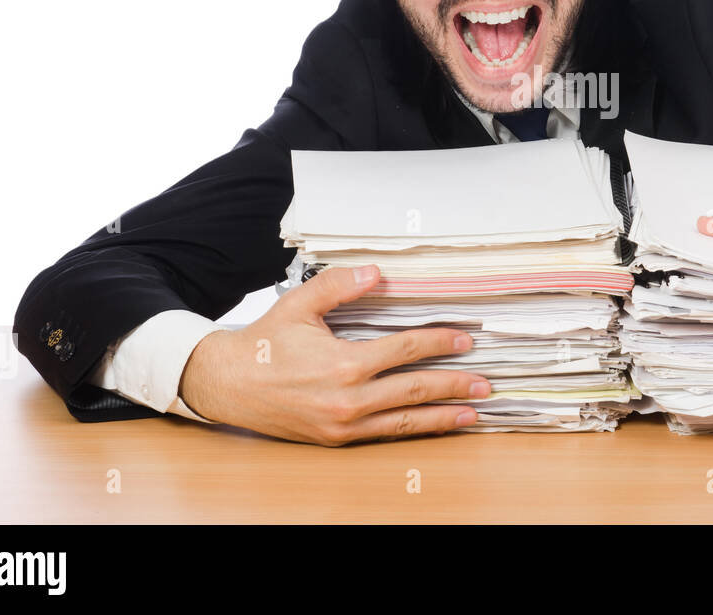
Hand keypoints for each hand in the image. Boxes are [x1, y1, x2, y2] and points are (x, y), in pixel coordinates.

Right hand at [179, 264, 488, 444]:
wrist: (227, 385)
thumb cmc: (265, 343)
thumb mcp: (300, 304)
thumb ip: (340, 285)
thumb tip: (378, 272)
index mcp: (344, 364)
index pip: (406, 350)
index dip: (439, 342)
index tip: (466, 339)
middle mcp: (348, 400)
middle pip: (415, 389)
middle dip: (454, 384)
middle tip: (485, 381)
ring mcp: (344, 425)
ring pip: (405, 420)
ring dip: (444, 416)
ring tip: (474, 412)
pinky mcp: (337, 440)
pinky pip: (385, 434)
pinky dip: (414, 430)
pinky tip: (435, 425)